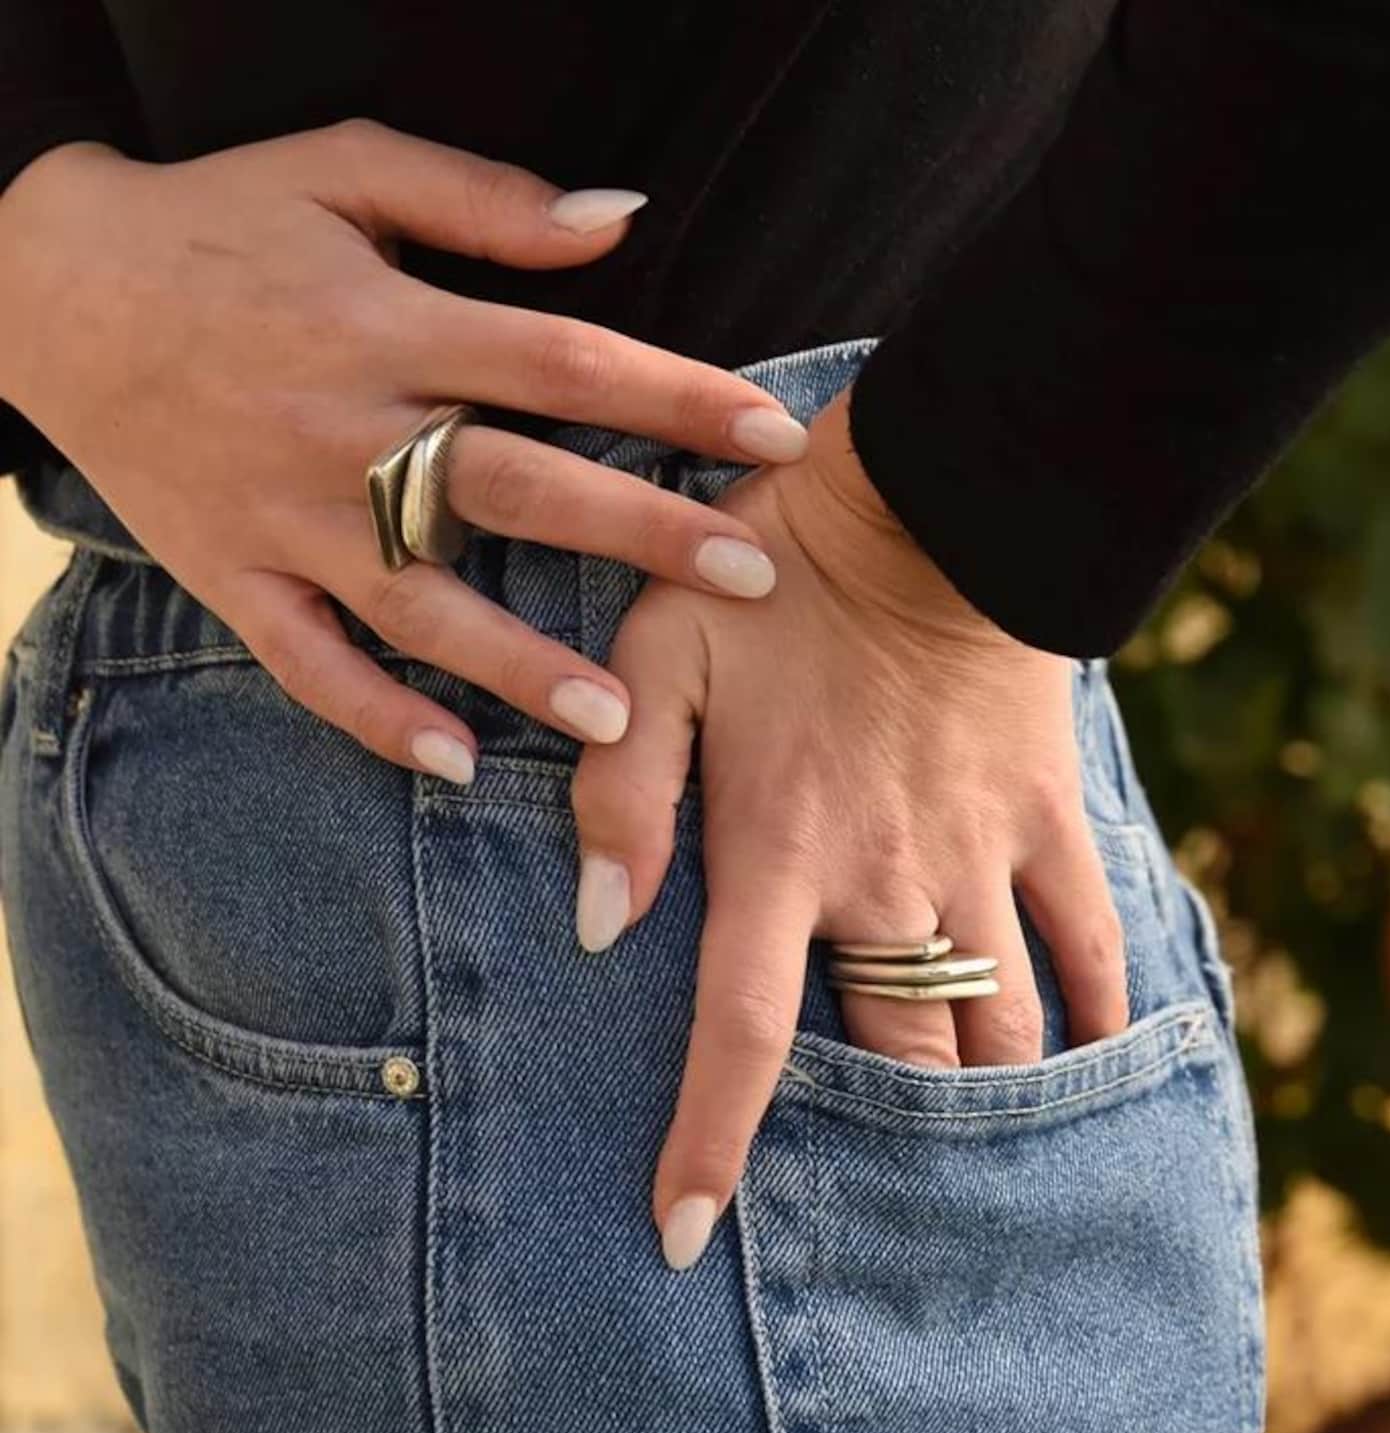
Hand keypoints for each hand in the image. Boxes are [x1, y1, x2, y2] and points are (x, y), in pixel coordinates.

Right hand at [0, 122, 810, 780]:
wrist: (50, 286)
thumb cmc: (220, 224)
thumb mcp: (345, 170)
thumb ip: (484, 199)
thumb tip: (622, 219)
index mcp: (389, 325)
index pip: (563, 364)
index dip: (676, 397)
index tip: (774, 435)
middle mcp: (346, 430)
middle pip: (516, 489)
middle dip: (642, 534)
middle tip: (752, 579)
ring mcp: (286, 517)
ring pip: (421, 604)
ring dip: (522, 667)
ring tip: (623, 719)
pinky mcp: (233, 576)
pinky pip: (307, 663)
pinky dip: (375, 718)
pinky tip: (456, 762)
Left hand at [569, 382, 1130, 1268]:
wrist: (933, 507)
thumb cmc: (774, 576)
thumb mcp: (660, 656)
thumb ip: (624, 793)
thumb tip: (601, 927)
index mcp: (781, 852)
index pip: (742, 1033)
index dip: (710, 1142)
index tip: (683, 1235)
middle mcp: (888, 882)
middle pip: (895, 1063)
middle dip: (877, 1157)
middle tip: (858, 1220)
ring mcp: (981, 859)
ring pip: (999, 1031)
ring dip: (985, 1112)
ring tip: (968, 1177)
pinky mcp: (1046, 822)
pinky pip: (1090, 945)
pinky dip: (1096, 1018)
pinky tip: (1089, 1069)